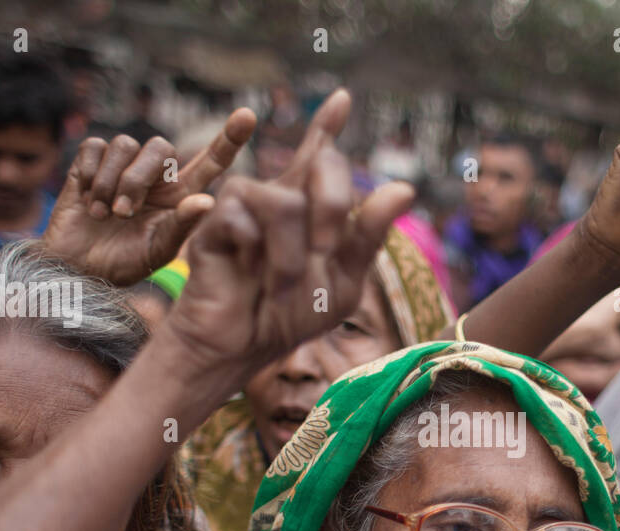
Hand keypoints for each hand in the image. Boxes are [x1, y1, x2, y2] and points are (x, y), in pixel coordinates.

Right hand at [41, 108, 257, 285]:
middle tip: (124, 213)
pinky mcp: (91, 162)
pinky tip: (87, 200)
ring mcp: (123, 166)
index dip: (229, 138)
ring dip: (112, 181)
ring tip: (104, 213)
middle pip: (161, 146)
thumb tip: (207, 201)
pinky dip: (91, 175)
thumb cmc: (124, 263)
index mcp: (181, 194)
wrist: (79, 268)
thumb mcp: (157, 252)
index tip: (248, 116)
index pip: (211, 161)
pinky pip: (95, 147)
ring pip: (125, 144)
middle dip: (139, 179)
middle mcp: (156, 175)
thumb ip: (182, 227)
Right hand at [164, 90, 412, 389]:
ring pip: (287, 203)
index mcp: (311, 207)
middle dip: (335, 212)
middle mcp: (279, 194)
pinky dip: (259, 260)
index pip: (322, 156)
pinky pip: (248, 222)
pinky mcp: (213, 218)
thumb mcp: (344, 281)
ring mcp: (245, 203)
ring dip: (293, 258)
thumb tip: (405, 188)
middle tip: (326, 252)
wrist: (244, 344)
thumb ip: (370, 234)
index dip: (328, 125)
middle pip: (324, 166)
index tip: (343, 97)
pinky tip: (247, 273)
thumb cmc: (291, 314)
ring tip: (281, 284)